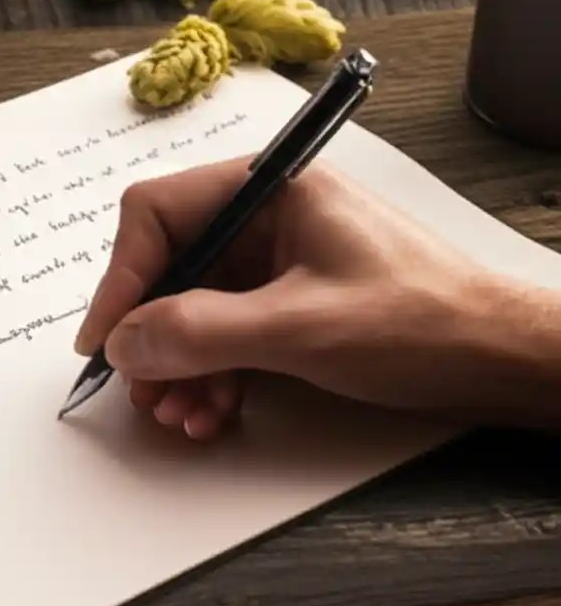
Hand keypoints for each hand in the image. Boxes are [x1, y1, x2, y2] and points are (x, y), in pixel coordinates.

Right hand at [74, 156, 560, 439]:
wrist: (500, 362)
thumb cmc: (418, 323)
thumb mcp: (299, 328)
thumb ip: (201, 331)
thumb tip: (121, 343)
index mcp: (268, 189)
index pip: (156, 214)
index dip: (120, 278)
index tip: (104, 341)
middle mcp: (263, 217)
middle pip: (168, 267)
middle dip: (151, 336)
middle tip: (143, 392)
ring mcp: (274, 261)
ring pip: (191, 308)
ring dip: (177, 366)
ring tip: (180, 416)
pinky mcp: (285, 302)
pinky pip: (223, 333)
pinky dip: (210, 374)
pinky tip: (211, 413)